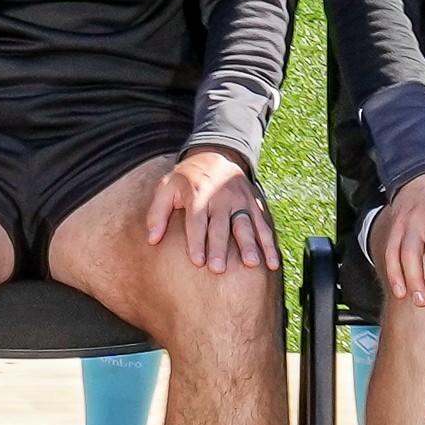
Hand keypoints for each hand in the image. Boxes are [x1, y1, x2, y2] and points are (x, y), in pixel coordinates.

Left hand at [139, 145, 276, 282]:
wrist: (215, 155)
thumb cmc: (186, 179)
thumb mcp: (166, 188)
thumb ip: (157, 213)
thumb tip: (152, 239)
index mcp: (198, 194)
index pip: (197, 220)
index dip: (197, 241)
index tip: (198, 261)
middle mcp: (221, 197)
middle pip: (221, 225)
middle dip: (220, 247)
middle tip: (219, 269)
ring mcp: (240, 201)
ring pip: (245, 225)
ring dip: (249, 245)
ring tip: (252, 264)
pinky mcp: (254, 204)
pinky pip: (264, 225)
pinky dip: (269, 244)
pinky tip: (272, 262)